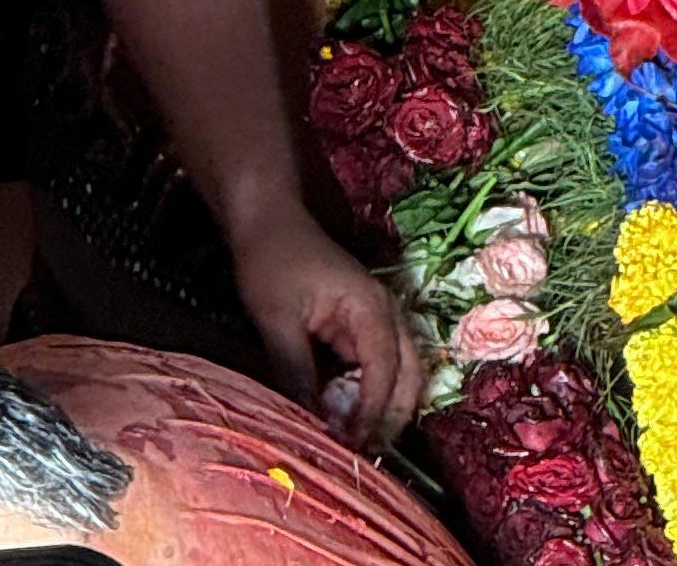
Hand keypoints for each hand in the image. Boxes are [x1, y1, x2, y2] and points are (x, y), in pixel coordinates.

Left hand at [229, 201, 430, 451]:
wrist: (267, 221)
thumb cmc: (273, 262)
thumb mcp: (278, 319)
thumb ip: (295, 372)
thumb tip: (307, 426)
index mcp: (371, 307)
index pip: (386, 370)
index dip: (373, 413)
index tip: (351, 447)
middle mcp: (384, 314)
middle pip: (410, 374)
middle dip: (392, 418)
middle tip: (362, 455)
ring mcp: (374, 320)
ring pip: (399, 374)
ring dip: (382, 410)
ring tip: (354, 444)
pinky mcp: (359, 327)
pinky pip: (375, 368)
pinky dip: (366, 396)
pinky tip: (341, 418)